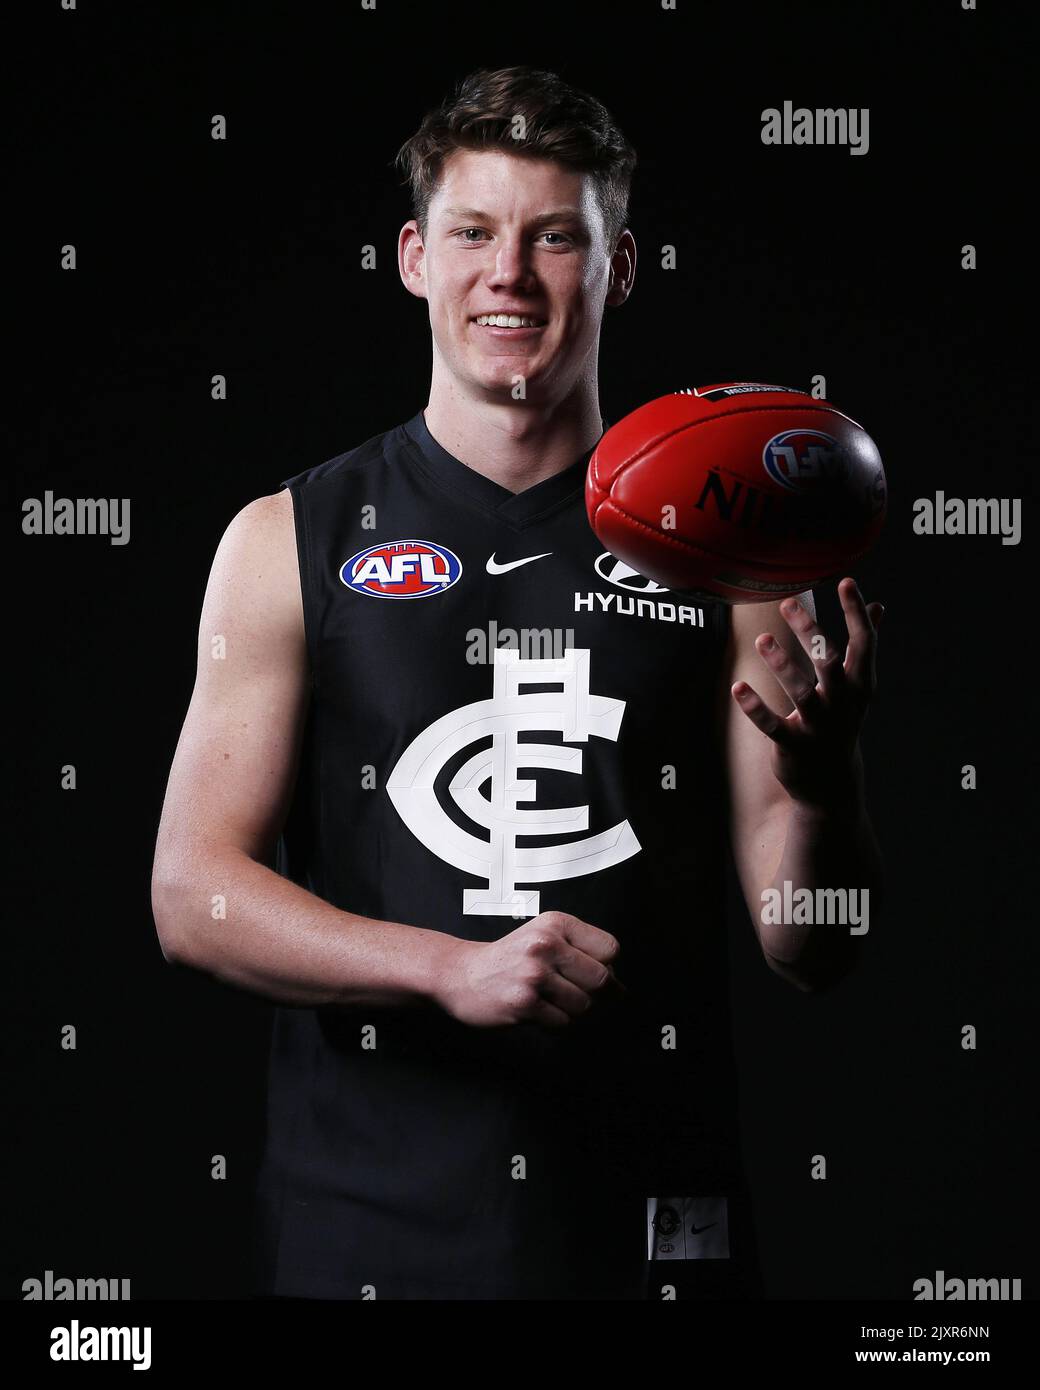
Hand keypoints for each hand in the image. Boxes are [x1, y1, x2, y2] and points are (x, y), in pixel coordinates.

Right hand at [431, 910, 624, 1028]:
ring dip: (573, 1010)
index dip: (607, 966)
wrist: (460, 974)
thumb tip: (621, 987)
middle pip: (602, 979)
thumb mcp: (544, 937)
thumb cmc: (508, 958)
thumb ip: (581, 952)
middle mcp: (545, 945)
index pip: (611, 949)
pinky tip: (538, 1010)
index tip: (592, 973)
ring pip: (584, 1005)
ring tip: (551, 1000)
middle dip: (596, 994)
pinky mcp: (524, 1003)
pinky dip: (555, 1022)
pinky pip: (563, 1023)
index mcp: (556, 924)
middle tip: (576, 993)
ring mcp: (534, 975)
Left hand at [731, 577, 882, 810]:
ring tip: (760, 639)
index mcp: (859, 685)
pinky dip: (755, 708)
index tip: (846, 581)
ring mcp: (819, 725)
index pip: (864, 643)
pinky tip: (737, 688)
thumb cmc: (842, 722)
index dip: (855, 612)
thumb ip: (865, 646)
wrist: (832, 785)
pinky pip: (772, 725)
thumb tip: (879, 607)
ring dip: (780, 664)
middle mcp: (842, 703)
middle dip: (810, 632)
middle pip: (829, 661)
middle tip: (787, 603)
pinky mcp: (794, 746)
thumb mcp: (858, 687)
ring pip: (800, 691)